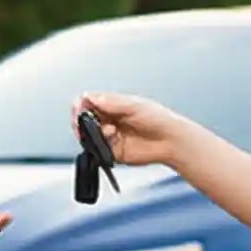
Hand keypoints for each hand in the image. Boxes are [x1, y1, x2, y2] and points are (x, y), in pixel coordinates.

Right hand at [72, 92, 189, 166]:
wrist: (170, 140)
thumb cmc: (158, 119)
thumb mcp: (135, 105)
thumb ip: (112, 102)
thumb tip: (91, 98)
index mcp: (112, 105)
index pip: (87, 102)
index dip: (81, 104)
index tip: (79, 107)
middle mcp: (108, 120)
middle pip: (83, 119)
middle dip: (80, 120)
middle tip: (83, 121)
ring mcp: (109, 136)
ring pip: (87, 135)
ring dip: (90, 132)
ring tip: (106, 130)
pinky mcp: (112, 152)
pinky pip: (97, 149)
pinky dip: (99, 144)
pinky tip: (111, 138)